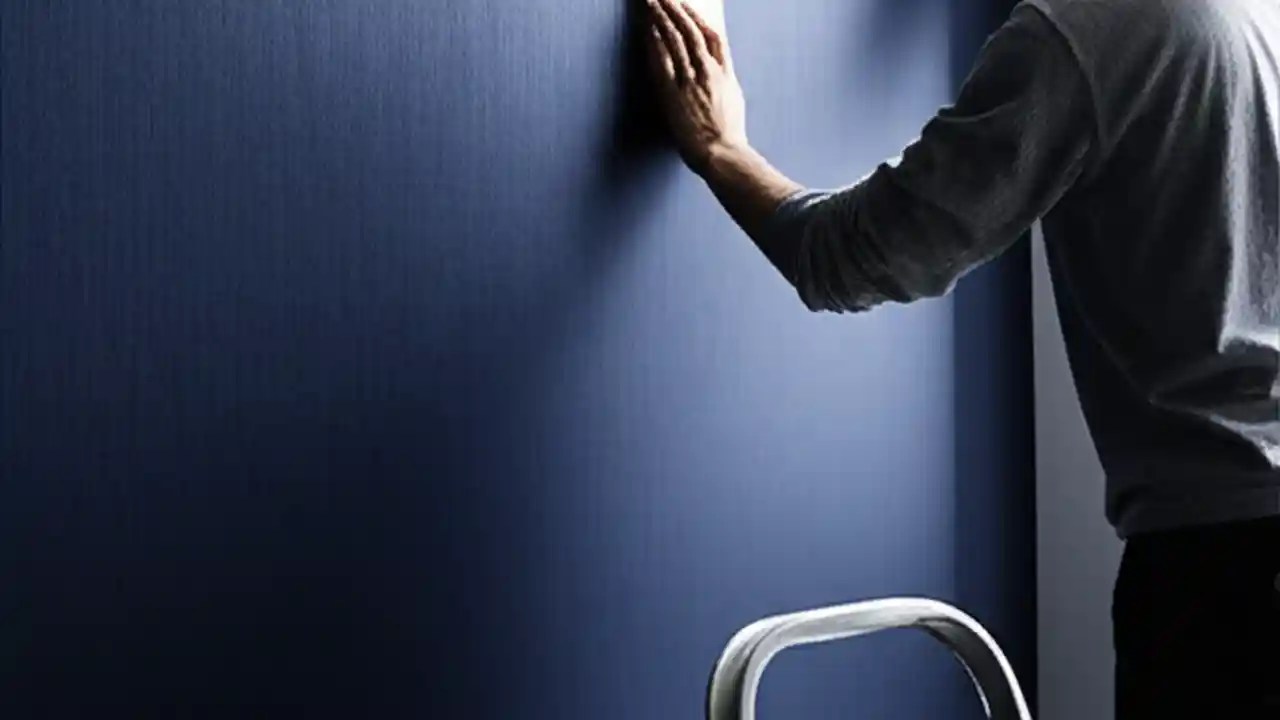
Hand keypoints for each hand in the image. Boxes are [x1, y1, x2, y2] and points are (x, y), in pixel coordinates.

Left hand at [645, 0, 748, 174]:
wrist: (722, 154)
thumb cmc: (728, 138)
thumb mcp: (734, 104)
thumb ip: (725, 85)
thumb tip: (720, 75)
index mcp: (725, 75)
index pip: (713, 37)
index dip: (698, 19)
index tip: (686, 7)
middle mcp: (709, 72)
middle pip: (692, 31)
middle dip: (676, 10)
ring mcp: (691, 82)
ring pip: (677, 40)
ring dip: (663, 18)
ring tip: (651, 1)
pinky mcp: (674, 94)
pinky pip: (664, 62)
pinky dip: (656, 42)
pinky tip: (647, 29)